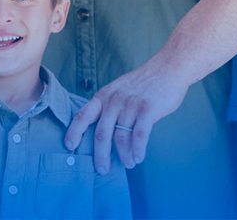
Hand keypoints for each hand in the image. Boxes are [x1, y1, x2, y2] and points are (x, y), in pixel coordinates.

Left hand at [63, 58, 187, 173]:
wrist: (167, 68)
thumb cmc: (144, 82)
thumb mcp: (119, 89)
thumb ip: (110, 106)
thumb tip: (103, 133)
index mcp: (104, 95)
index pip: (83, 115)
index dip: (74, 132)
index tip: (69, 146)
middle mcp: (114, 100)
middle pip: (102, 133)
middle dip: (100, 155)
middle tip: (102, 169)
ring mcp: (131, 104)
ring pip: (122, 137)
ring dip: (124, 154)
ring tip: (128, 164)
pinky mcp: (148, 109)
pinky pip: (139, 135)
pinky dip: (138, 149)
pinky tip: (138, 157)